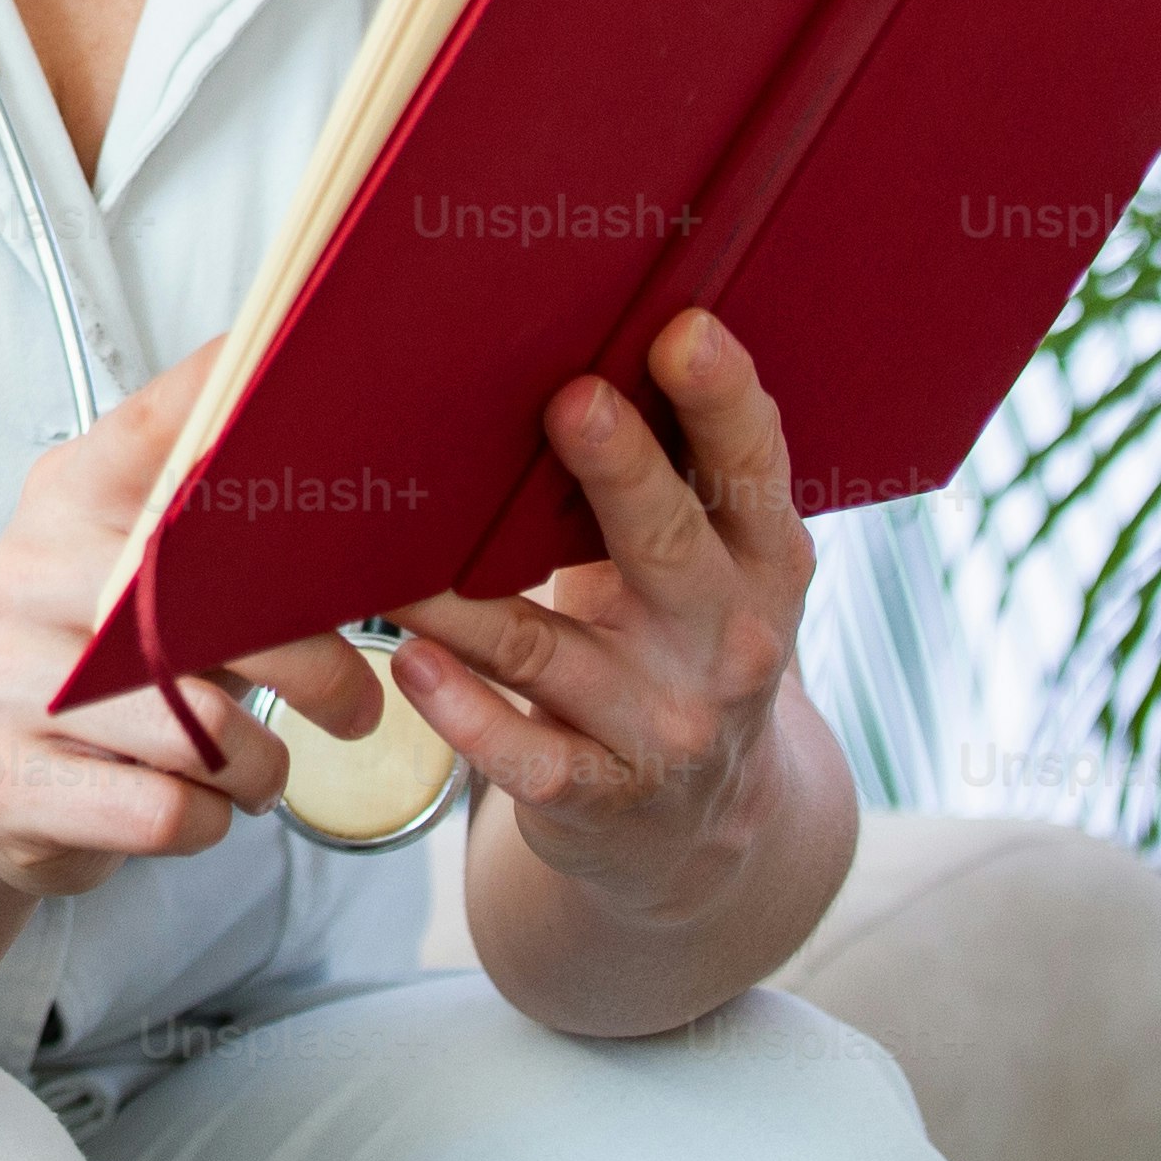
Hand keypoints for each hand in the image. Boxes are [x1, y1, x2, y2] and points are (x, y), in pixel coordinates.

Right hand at [0, 343, 396, 913]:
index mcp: (68, 498)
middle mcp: (27, 572)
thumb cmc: (103, 671)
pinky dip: (210, 818)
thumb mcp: (142, 582)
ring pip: (201, 728)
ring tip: (255, 767)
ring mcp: (5, 678)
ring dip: (260, 763)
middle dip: (313, 665)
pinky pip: (167, 812)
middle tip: (354, 702)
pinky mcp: (8, 782)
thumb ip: (216, 532)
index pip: (157, 426)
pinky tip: (194, 801)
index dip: (233, 396)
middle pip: (212, 603)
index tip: (305, 361)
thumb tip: (356, 481)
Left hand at [389, 307, 817, 929]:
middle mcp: (726, 641)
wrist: (695, 828)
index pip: (751, 471)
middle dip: (623, 472)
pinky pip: (526, 757)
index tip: (685, 332)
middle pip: (669, 547)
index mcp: (760, 560)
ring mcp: (665, 725)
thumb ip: (668, 475)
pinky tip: (413, 667)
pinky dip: (466, 716)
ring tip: (399, 557)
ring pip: (551, 651)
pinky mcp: (599, 795)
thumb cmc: (672, 641)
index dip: (724, 401)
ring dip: (468, 602)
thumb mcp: (704, 565)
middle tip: (572, 400)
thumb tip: (576, 334)